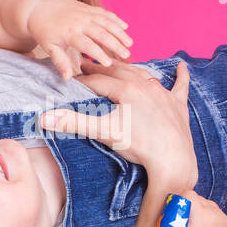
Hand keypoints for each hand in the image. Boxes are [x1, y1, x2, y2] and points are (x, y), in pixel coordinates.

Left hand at [28, 0, 132, 79]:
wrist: (38, 8)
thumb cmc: (44, 31)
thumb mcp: (49, 47)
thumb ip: (60, 62)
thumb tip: (68, 78)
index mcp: (70, 33)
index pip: (88, 45)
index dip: (99, 54)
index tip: (109, 64)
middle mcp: (80, 22)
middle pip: (101, 33)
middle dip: (115, 44)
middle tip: (126, 55)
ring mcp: (85, 13)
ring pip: (107, 22)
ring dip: (119, 32)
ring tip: (130, 43)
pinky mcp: (88, 8)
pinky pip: (105, 13)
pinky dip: (115, 19)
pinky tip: (125, 27)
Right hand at [38, 60, 198, 192]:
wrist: (172, 161)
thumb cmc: (139, 147)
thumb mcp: (104, 132)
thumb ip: (74, 122)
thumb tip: (45, 117)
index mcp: (127, 89)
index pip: (99, 80)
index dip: (83, 79)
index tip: (72, 78)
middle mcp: (147, 86)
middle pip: (120, 72)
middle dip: (103, 69)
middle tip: (88, 65)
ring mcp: (164, 95)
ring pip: (145, 75)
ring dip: (131, 69)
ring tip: (119, 66)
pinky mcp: (178, 106)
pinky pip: (180, 86)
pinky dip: (181, 76)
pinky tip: (182, 66)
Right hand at [178, 191, 226, 226]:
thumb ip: (177, 213)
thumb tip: (175, 200)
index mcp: (201, 214)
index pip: (189, 194)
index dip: (182, 198)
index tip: (177, 207)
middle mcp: (214, 213)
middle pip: (199, 198)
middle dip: (191, 204)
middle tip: (185, 217)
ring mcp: (222, 217)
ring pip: (208, 203)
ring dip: (201, 208)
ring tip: (196, 222)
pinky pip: (216, 211)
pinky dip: (209, 215)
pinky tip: (204, 225)